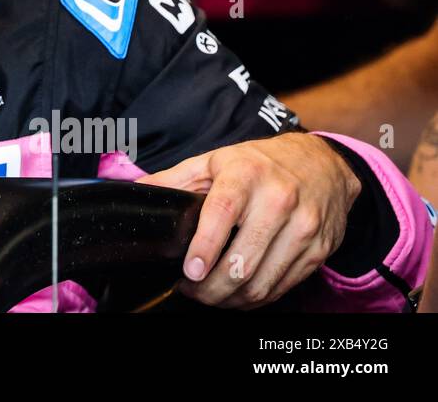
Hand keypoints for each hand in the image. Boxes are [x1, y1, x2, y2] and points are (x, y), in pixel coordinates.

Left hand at [137, 133, 360, 307]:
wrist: (324, 164)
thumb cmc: (261, 163)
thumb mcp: (216, 161)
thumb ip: (176, 180)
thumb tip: (137, 192)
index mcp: (247, 174)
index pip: (224, 213)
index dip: (205, 246)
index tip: (190, 271)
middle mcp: (279, 200)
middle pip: (242, 260)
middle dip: (211, 287)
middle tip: (190, 290)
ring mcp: (303, 228)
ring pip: (262, 282)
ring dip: (230, 299)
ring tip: (209, 295)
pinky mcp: (319, 251)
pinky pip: (282, 287)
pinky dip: (256, 299)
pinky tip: (237, 294)